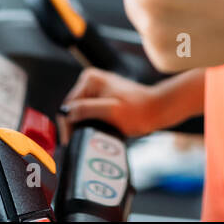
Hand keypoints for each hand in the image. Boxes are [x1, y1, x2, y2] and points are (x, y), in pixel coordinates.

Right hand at [57, 67, 174, 142]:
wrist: (156, 110)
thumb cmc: (139, 111)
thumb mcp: (111, 111)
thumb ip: (87, 110)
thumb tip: (66, 112)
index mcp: (90, 79)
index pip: (68, 105)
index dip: (67, 126)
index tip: (70, 142)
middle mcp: (91, 81)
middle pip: (72, 109)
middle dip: (74, 127)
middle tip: (77, 144)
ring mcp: (96, 89)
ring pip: (79, 113)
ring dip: (81, 127)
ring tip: (86, 141)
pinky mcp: (102, 98)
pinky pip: (88, 113)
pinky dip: (89, 124)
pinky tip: (94, 134)